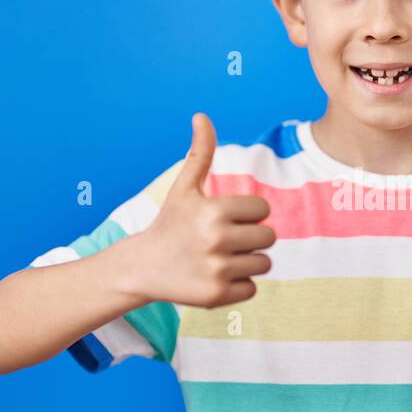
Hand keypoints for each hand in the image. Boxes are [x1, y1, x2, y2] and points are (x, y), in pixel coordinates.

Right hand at [123, 112, 274, 307]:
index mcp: (213, 210)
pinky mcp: (217, 295)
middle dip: (251, 238)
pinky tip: (214, 277)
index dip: (247, 214)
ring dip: (247, 262)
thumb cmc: (170, 223)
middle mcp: (216, 239)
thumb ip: (200, 153)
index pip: (262, 209)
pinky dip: (238, 286)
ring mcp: (217, 269)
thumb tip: (201, 115)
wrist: (142, 267)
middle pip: (269, 237)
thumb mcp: (184, 187)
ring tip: (219, 259)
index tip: (224, 219)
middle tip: (224, 241)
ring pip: (264, 263)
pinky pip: (252, 288)